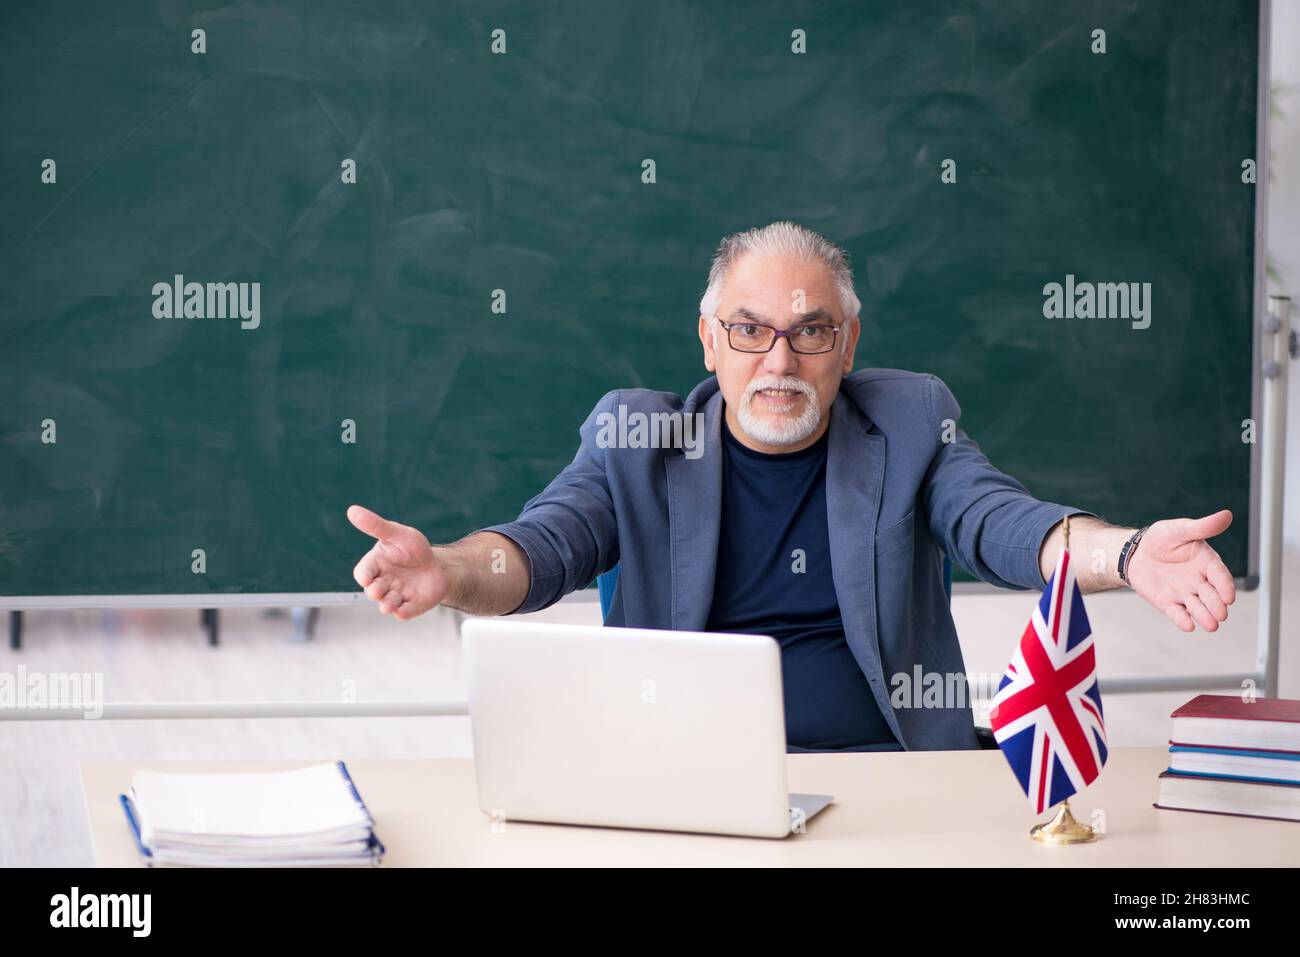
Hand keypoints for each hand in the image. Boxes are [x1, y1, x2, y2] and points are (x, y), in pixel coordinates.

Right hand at [347, 505, 447, 619]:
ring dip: (387, 605)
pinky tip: (402, 612)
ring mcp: (396, 596)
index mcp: (376, 565)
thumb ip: (376, 526)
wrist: (437, 566)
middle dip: (375, 591)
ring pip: (387, 604)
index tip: (366, 577)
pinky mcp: (411, 606)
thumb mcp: (397, 534)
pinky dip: (402, 613)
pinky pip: (404, 613)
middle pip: (373, 590)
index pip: (363, 572)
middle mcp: (383, 583)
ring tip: (388, 605)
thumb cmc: (412, 549)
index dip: (364, 575)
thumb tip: (352, 510)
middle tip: (378, 590)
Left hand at [1125, 509, 1235, 632]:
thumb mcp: (1180, 529)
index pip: (1220, 576)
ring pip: (1197, 607)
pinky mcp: (1167, 602)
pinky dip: (1182, 620)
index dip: (1225, 586)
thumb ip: (1202, 527)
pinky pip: (1177, 613)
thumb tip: (1226, 515)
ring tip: (1211, 625)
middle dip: (1217, 605)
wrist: (1135, 551)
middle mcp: (1199, 581)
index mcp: (1207, 563)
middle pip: (1211, 595)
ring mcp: (1184, 593)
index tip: (1229, 596)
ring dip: (1204, 616)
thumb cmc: (1161, 538)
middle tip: (1221, 614)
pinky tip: (1188, 625)